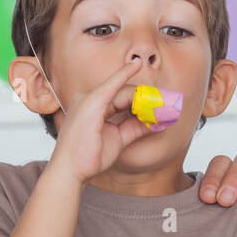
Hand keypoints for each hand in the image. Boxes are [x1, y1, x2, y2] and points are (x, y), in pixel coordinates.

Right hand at [49, 59, 150, 183]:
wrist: (70, 171)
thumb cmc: (88, 157)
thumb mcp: (117, 140)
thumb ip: (134, 128)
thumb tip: (153, 122)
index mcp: (93, 106)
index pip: (122, 99)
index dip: (142, 103)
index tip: (159, 107)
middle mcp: (88, 98)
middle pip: (124, 93)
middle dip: (146, 99)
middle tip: (166, 106)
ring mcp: (89, 99)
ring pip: (123, 92)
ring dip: (144, 97)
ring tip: (162, 103)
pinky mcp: (92, 102)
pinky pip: (112, 85)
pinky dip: (124, 74)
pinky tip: (136, 65)